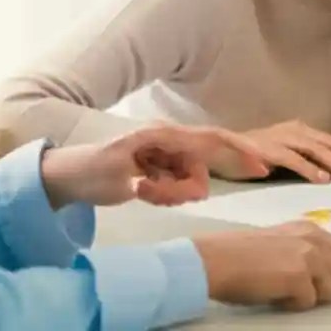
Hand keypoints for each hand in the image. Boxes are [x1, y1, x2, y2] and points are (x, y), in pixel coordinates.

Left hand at [39, 124, 265, 207]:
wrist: (67, 177)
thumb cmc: (89, 169)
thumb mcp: (120, 168)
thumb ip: (159, 173)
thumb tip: (190, 178)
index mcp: (163, 135)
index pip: (211, 140)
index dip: (240, 151)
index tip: (263, 168)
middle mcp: (170, 143)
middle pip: (200, 172)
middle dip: (181, 190)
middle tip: (146, 193)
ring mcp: (168, 157)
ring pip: (191, 184)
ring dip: (170, 195)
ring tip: (138, 191)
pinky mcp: (163, 170)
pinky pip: (179, 188)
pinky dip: (165, 196)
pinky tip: (141, 191)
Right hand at [193, 221, 330, 310]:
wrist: (216, 259)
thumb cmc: (240, 256)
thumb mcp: (280, 245)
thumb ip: (307, 255)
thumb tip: (327, 281)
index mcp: (311, 230)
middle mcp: (315, 239)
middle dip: (322, 291)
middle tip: (290, 289)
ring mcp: (310, 256)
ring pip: (327, 294)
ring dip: (304, 297)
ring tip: (276, 285)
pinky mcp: (301, 275)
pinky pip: (307, 303)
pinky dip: (291, 304)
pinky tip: (272, 292)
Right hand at [210, 120, 330, 182]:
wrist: (218, 149)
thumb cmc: (252, 157)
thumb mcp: (284, 156)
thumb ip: (305, 161)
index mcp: (300, 130)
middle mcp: (294, 130)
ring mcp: (280, 138)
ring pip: (317, 149)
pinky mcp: (267, 149)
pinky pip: (293, 158)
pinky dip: (310, 169)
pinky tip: (322, 180)